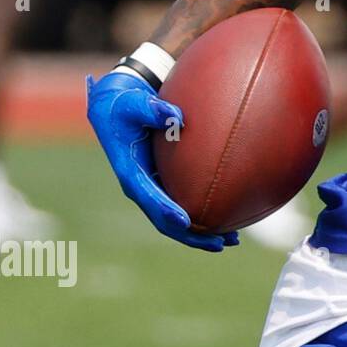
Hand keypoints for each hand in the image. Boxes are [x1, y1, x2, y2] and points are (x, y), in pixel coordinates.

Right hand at [85, 70, 237, 250]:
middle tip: (220, 243)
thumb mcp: (132, 103)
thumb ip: (152, 109)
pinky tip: (230, 218)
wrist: (114, 106)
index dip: (166, 211)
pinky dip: (204, 214)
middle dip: (192, 235)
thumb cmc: (123, 104)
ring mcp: (153, 187)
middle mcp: (141, 186)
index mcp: (130, 172)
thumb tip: (176, 115)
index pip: (148, 197)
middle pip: (165, 220)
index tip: (187, 222)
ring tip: (232, 240)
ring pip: (176, 219)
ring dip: (203, 232)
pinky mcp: (163, 182)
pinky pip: (184, 204)